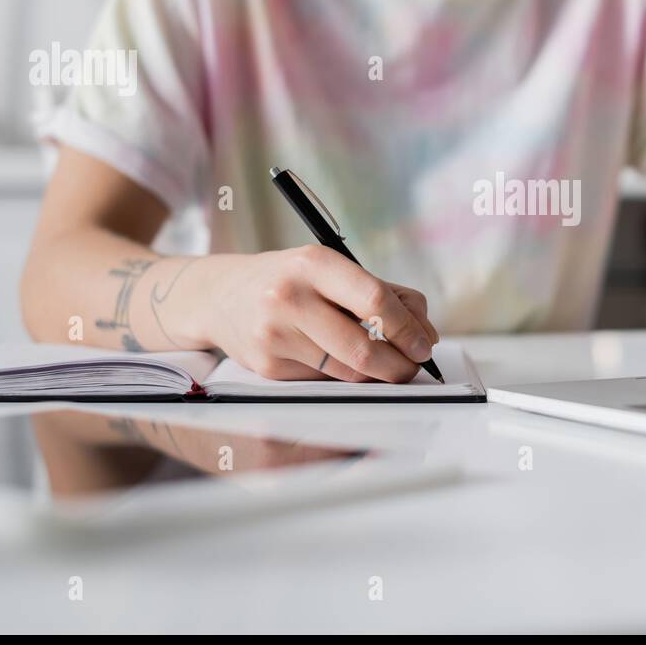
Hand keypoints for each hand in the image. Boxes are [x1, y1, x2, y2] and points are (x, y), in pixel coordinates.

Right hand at [201, 245, 438, 382]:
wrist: (220, 295)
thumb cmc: (290, 280)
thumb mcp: (331, 269)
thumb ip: (384, 293)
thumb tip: (425, 333)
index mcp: (314, 263)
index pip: (374, 299)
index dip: (407, 328)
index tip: (424, 344)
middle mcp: (290, 297)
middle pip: (362, 347)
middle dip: (399, 364)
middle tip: (413, 366)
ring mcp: (275, 335)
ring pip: (347, 371)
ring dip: (377, 375)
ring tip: (388, 366)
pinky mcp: (267, 367)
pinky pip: (323, 381)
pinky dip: (343, 377)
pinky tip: (340, 362)